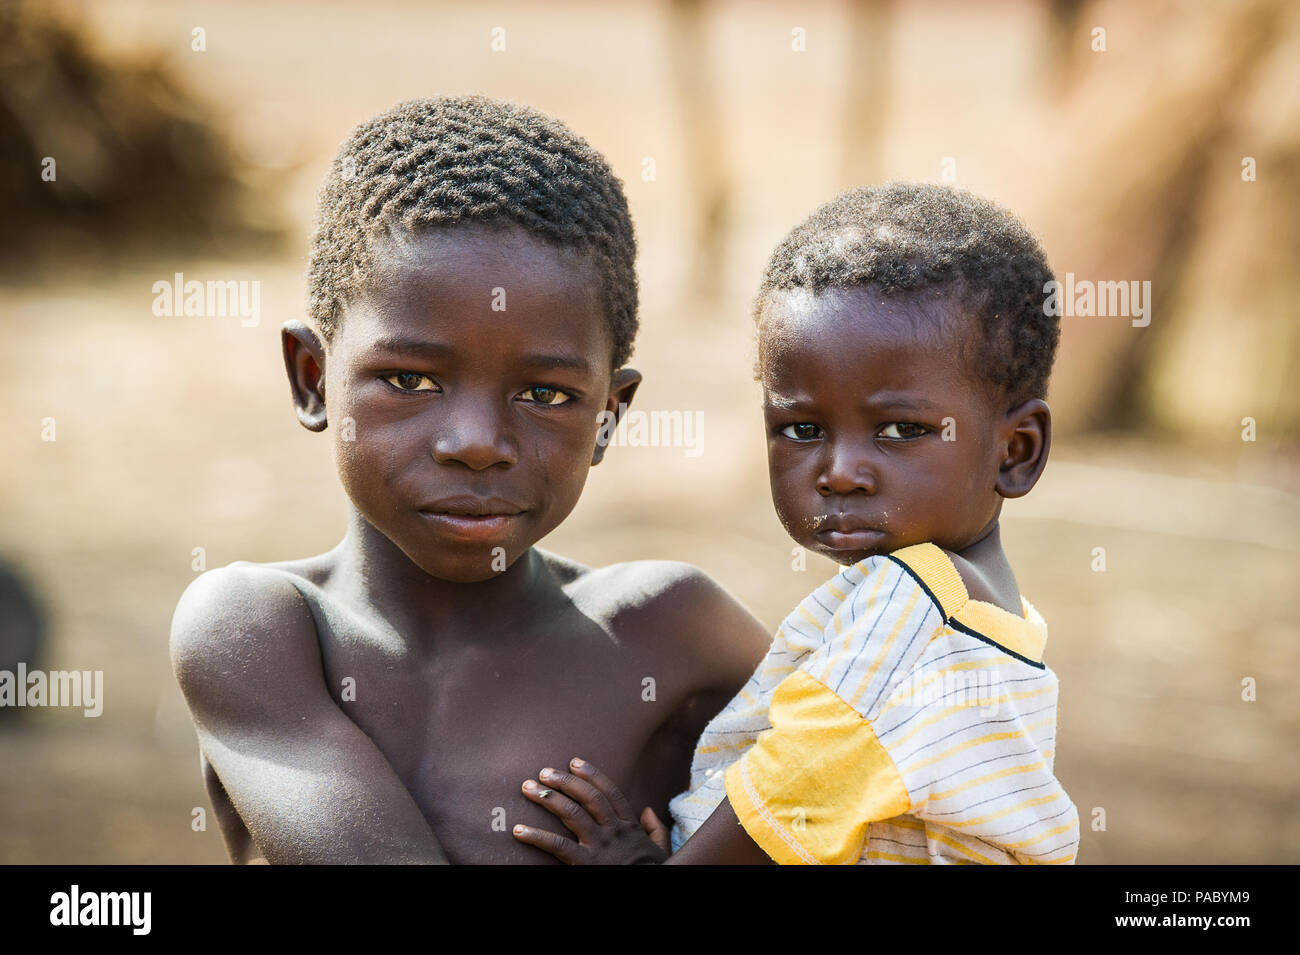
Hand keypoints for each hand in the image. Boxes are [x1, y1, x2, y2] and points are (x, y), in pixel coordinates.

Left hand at [513, 757, 670, 864]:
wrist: (652, 887)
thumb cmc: (650, 871)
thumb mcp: (660, 849)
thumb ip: (656, 829)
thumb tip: (648, 810)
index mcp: (629, 825)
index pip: (609, 792)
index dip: (591, 774)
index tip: (574, 761)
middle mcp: (614, 830)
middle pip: (588, 797)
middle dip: (564, 781)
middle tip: (544, 771)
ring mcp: (599, 846)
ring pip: (571, 813)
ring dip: (547, 798)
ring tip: (527, 788)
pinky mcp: (586, 863)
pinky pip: (557, 846)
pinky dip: (536, 836)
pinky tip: (519, 831)